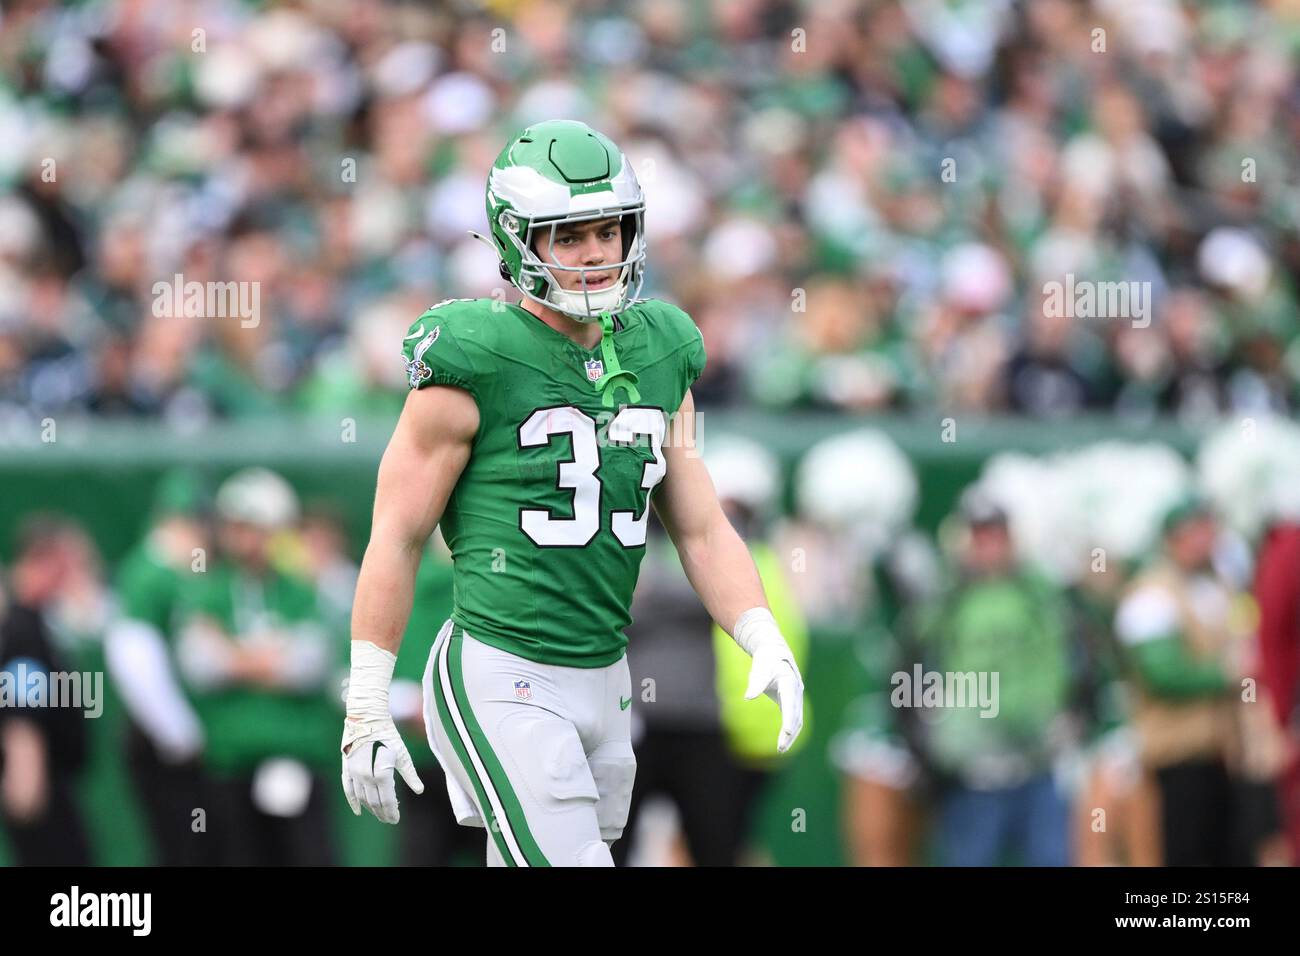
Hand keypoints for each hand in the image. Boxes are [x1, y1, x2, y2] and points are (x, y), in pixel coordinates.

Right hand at [341, 715, 423, 823]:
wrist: (367, 719)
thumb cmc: (388, 736)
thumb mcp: (402, 755)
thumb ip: (410, 774)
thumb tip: (420, 790)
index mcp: (382, 774)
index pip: (387, 800)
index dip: (392, 811)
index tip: (396, 819)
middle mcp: (366, 777)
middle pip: (375, 802)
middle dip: (382, 813)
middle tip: (389, 819)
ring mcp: (354, 774)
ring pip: (362, 798)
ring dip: (371, 808)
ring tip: (378, 814)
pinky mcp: (347, 769)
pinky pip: (348, 790)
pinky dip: (353, 801)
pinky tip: (359, 811)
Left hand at [735, 608, 804, 753]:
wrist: (773, 652)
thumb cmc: (765, 660)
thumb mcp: (759, 669)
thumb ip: (756, 683)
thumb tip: (748, 697)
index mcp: (789, 683)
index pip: (790, 704)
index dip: (789, 719)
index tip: (786, 732)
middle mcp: (796, 691)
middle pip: (796, 716)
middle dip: (789, 733)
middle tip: (781, 748)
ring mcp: (796, 696)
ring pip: (797, 719)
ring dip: (791, 735)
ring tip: (781, 749)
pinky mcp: (791, 701)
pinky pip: (794, 718)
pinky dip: (790, 730)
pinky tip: (784, 741)